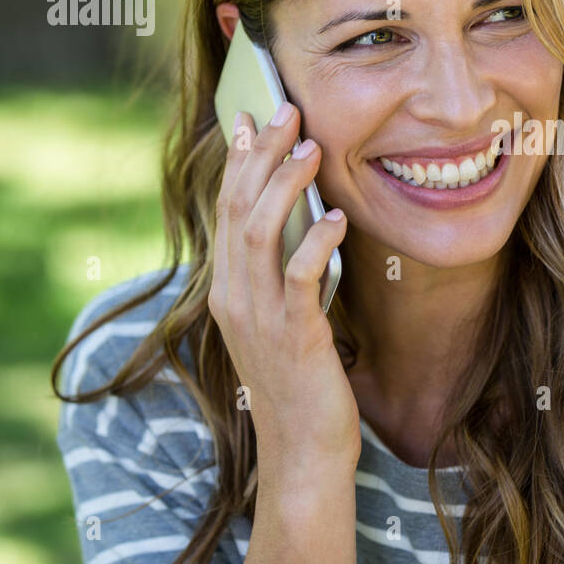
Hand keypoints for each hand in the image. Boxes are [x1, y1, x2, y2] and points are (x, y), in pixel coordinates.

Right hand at [209, 104, 360, 476]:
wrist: (302, 451)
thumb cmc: (300, 382)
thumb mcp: (282, 318)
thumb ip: (281, 273)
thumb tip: (303, 219)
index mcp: (228, 289)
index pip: (226, 210)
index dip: (238, 160)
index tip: (250, 117)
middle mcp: (234, 297)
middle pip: (238, 209)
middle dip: (262, 155)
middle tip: (286, 111)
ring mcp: (259, 317)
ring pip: (260, 234)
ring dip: (285, 186)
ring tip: (311, 148)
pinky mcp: (292, 337)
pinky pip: (298, 279)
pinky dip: (314, 243)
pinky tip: (336, 218)